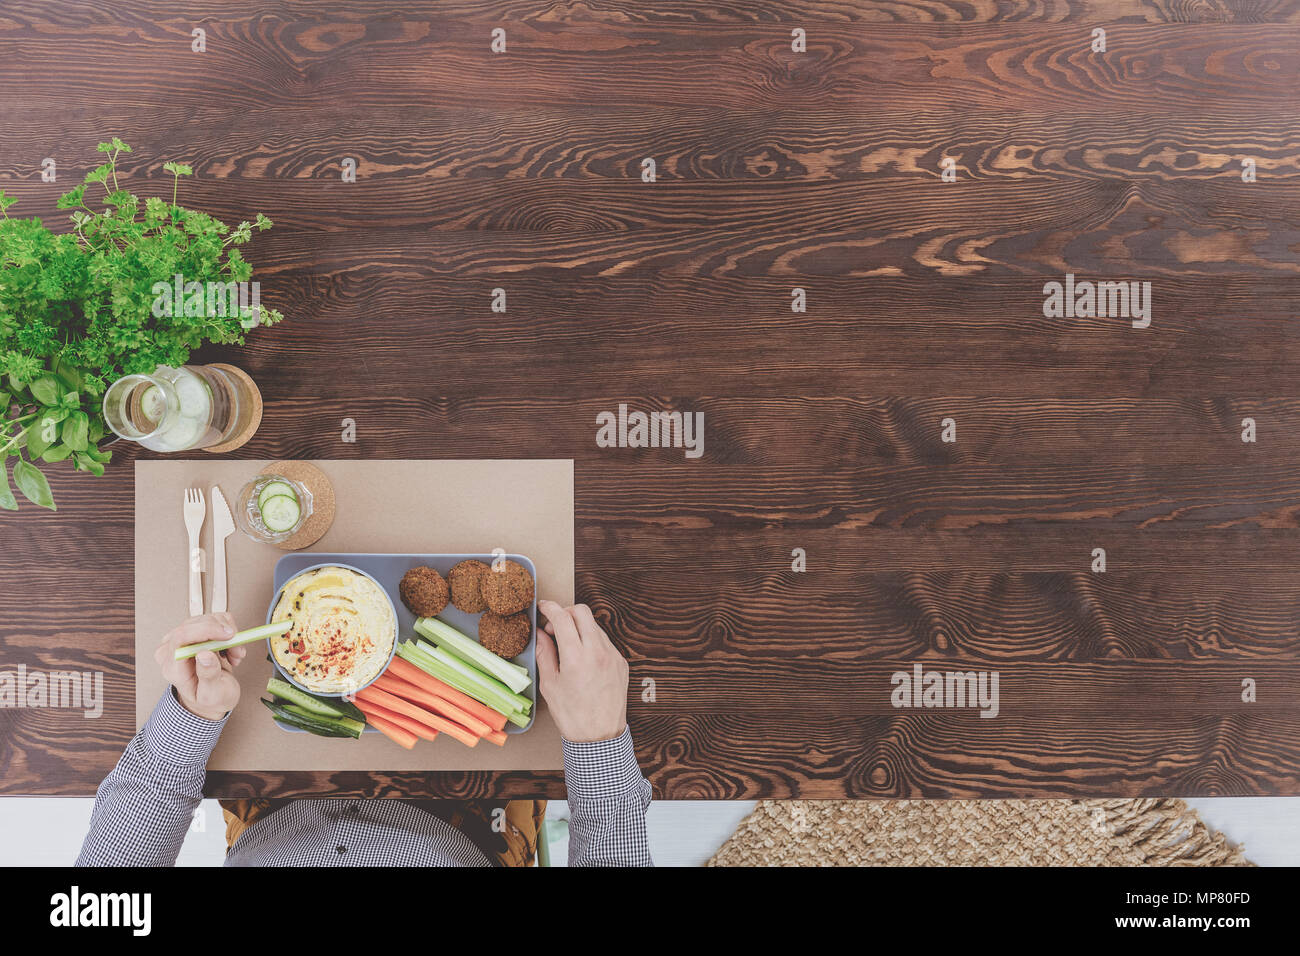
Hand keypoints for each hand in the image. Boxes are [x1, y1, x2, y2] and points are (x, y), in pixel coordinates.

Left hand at [154, 612, 246, 721]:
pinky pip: (216, 620)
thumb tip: (204, 654)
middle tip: (236, 651)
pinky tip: (230, 648)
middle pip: (196, 624)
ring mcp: (184, 639)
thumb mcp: (212, 695)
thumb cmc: (211, 699)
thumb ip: (208, 675)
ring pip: (208, 619)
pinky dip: (229, 632)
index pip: (181, 636)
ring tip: (234, 654)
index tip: (229, 635)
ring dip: (228, 635)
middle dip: (222, 635)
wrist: (214, 697)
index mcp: (172, 667)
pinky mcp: (197, 632)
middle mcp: (173, 650)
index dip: (207, 630)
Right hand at [535, 600, 628, 742]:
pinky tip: (582, 658)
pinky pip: (605, 641)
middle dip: (566, 612)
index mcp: (576, 657)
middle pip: (582, 612)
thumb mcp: (550, 684)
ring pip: (595, 626)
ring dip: (579, 627)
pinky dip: (591, 642)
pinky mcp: (621, 663)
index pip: (562, 617)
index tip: (543, 607)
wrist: (599, 737)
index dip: (549, 608)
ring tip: (567, 646)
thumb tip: (540, 634)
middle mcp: (597, 652)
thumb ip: (545, 653)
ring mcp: (612, 656)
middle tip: (554, 626)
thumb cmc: (572, 715)